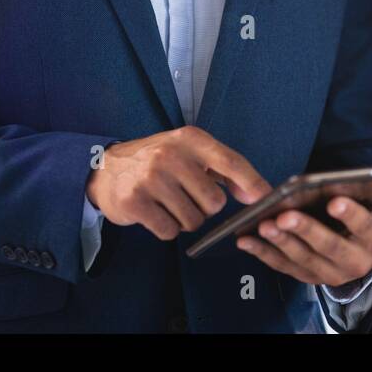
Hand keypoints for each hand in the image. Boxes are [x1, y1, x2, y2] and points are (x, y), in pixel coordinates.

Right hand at [86, 126, 271, 239]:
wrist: (106, 168)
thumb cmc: (157, 161)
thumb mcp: (190, 152)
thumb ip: (225, 170)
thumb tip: (256, 193)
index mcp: (191, 139)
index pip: (230, 161)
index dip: (252, 182)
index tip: (266, 199)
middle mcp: (171, 155)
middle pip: (214, 202)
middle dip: (204, 207)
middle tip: (186, 196)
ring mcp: (151, 178)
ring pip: (192, 221)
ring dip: (185, 220)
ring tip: (169, 203)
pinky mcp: (134, 202)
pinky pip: (169, 231)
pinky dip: (166, 228)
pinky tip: (155, 212)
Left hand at [235, 179, 371, 287]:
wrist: (362, 252)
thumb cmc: (369, 220)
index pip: (364, 227)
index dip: (350, 215)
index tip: (335, 200)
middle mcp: (354, 262)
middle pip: (330, 247)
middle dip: (306, 231)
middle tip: (285, 215)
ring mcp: (329, 273)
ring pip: (303, 260)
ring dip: (281, 243)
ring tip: (263, 224)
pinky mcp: (307, 277)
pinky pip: (283, 267)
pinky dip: (263, 254)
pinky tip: (246, 240)